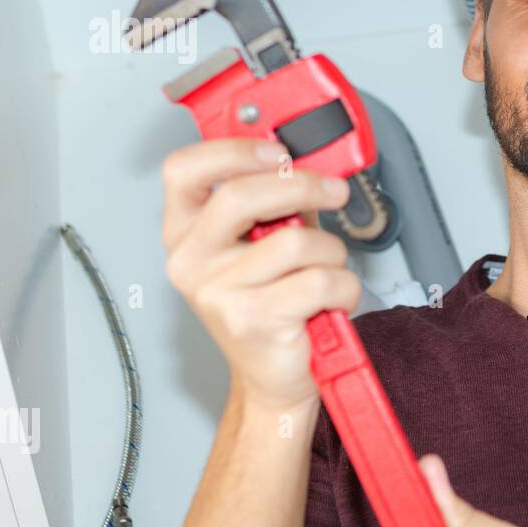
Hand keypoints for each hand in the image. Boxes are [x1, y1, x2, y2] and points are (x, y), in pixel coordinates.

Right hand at [160, 137, 359, 408]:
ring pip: (296, 241)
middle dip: (303, 186)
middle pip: (241, 195)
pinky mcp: (252, 320)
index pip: (183, 170)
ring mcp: (217, 293)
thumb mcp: (268, 242)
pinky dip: (343, 287)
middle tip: (333, 191)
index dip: (233, 150)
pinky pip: (319, 281)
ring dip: (331, 253)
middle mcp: (191, 261)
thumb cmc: (275, 304)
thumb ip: (280, 201)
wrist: (275, 376)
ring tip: (326, 270)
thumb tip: (312, 159)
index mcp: (185, 232)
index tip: (276, 150)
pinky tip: (332, 300)